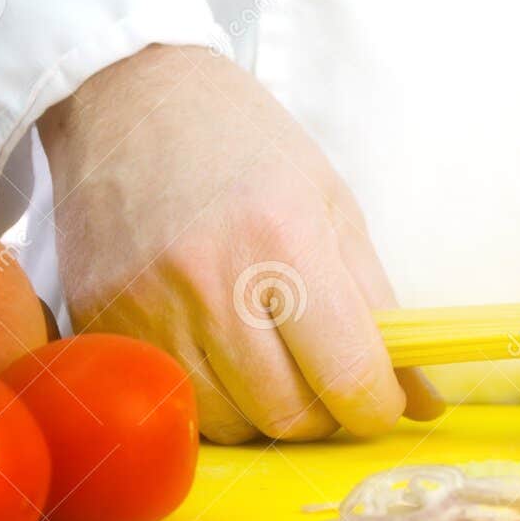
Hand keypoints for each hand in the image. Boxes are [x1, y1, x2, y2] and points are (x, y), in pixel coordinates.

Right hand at [39, 45, 441, 442]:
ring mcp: (147, 308)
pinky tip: (217, 350)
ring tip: (270, 356)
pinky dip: (210, 397)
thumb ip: (377, 305)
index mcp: (283, 238)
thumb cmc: (240, 143)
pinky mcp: (100, 322)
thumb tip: (419, 399)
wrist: (127, 96)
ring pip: (230, 424)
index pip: (346, 372)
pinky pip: (174, 401)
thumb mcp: (330, 203)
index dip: (377, 405)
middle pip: (288, 414)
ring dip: (265, 411)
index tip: (383, 402)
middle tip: (328, 380)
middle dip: (326, 415)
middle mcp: (212, 280)